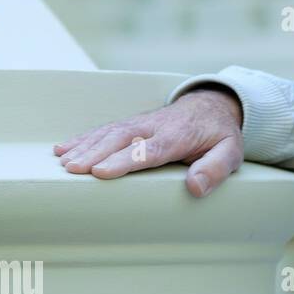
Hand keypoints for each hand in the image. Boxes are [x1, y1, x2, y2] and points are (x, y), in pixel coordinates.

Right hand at [53, 86, 244, 197]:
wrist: (211, 106)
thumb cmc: (219, 134)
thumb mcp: (230, 151)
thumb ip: (215, 168)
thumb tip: (195, 187)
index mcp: (179, 135)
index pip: (151, 149)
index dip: (126, 159)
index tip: (103, 171)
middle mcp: (155, 126)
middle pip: (123, 139)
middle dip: (97, 153)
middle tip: (73, 169)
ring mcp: (140, 123)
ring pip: (109, 132)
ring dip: (85, 146)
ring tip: (63, 163)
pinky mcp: (131, 124)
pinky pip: (104, 130)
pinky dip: (83, 139)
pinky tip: (62, 149)